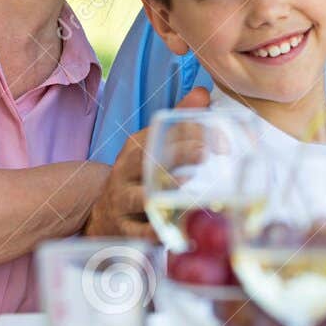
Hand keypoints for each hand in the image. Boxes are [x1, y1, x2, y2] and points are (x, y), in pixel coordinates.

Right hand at [84, 86, 211, 238]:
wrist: (103, 214)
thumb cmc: (140, 176)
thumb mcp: (154, 146)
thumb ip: (179, 121)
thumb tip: (202, 93)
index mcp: (136, 146)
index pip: (163, 132)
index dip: (193, 132)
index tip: (222, 144)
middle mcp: (126, 170)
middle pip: (150, 158)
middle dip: (178, 153)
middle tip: (204, 153)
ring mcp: (121, 199)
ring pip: (139, 195)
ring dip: (163, 190)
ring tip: (187, 184)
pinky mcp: (121, 229)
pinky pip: (137, 232)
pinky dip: (156, 232)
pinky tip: (179, 231)